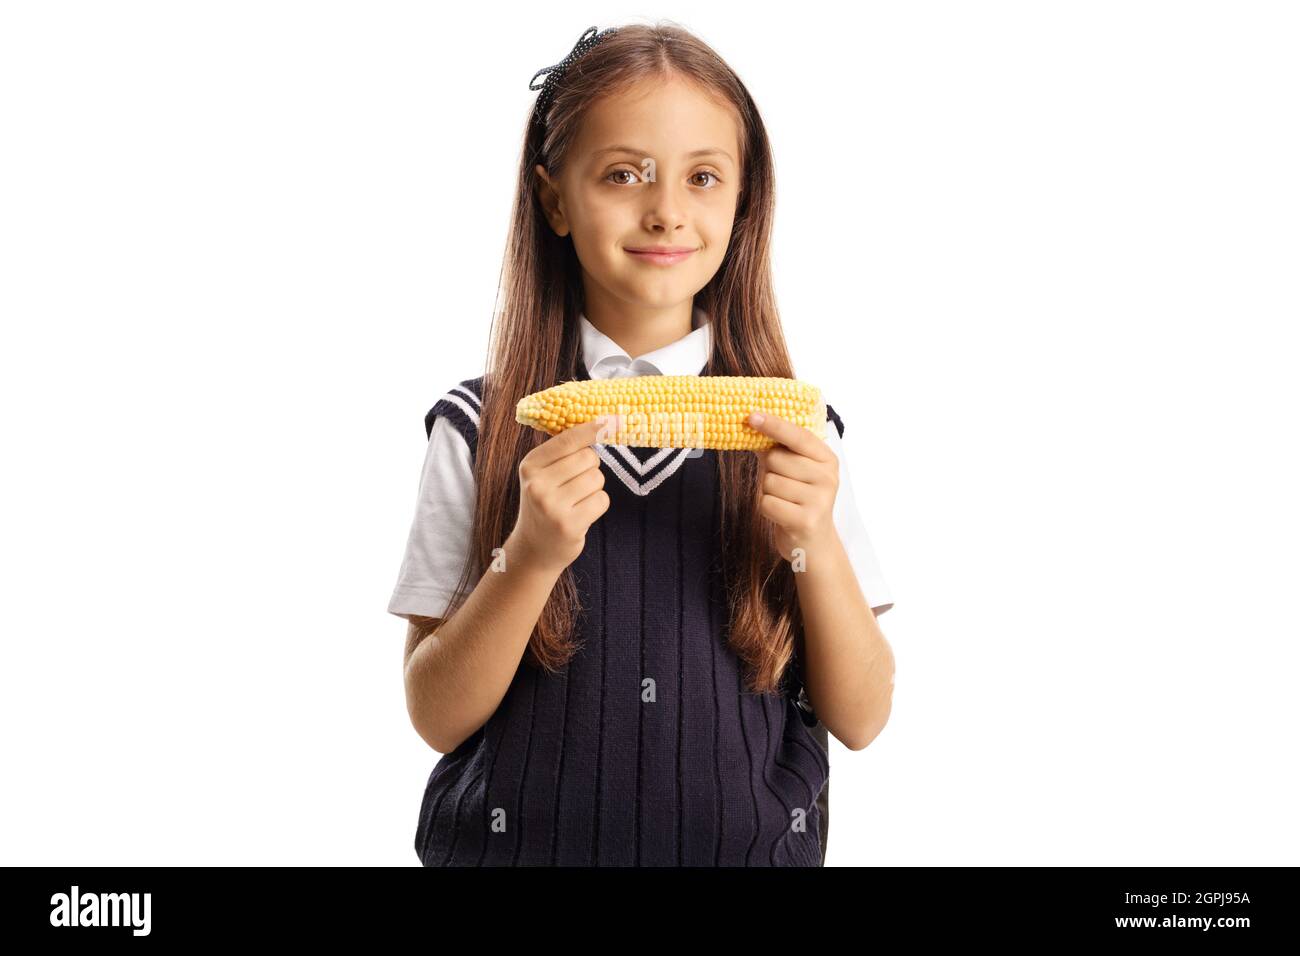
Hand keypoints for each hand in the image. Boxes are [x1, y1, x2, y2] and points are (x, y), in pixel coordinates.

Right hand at [509, 415, 618, 573]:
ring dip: (594, 488)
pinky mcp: (569, 525)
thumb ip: (564, 451)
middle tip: (576, 484)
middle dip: (591, 467)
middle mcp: (538, 484)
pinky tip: (581, 514)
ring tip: (576, 501)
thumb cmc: (545, 504)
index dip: (594, 429)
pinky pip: (601, 500)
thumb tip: (603, 423)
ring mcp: (552, 506)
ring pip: (597, 478)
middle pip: (588, 458)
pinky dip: (597, 505)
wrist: (534, 548)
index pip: (568, 439)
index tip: (615, 420)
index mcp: (530, 466)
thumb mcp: (542, 475)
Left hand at [747, 410, 839, 562]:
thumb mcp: (796, 471)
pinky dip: (766, 508)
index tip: (752, 416)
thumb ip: (778, 450)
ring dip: (768, 492)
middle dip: (769, 471)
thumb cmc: (799, 500)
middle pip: (776, 459)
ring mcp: (819, 500)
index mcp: (827, 459)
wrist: (814, 543)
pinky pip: (767, 503)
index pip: (798, 435)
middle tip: (783, 485)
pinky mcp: (805, 521)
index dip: (774, 425)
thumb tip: (752, 425)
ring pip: (769, 482)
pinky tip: (781, 514)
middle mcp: (827, 477)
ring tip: (784, 501)